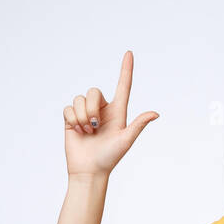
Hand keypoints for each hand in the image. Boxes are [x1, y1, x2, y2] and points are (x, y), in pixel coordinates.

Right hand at [62, 51, 159, 176]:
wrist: (89, 171)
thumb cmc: (109, 158)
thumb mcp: (126, 140)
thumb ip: (138, 125)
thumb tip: (155, 114)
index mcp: (118, 112)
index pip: (123, 86)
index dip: (126, 69)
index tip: (129, 53)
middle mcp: (102, 110)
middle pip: (94, 91)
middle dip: (92, 109)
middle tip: (95, 127)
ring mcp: (86, 113)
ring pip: (80, 99)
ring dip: (82, 117)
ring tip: (87, 132)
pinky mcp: (71, 119)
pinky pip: (68, 107)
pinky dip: (73, 120)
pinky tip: (77, 132)